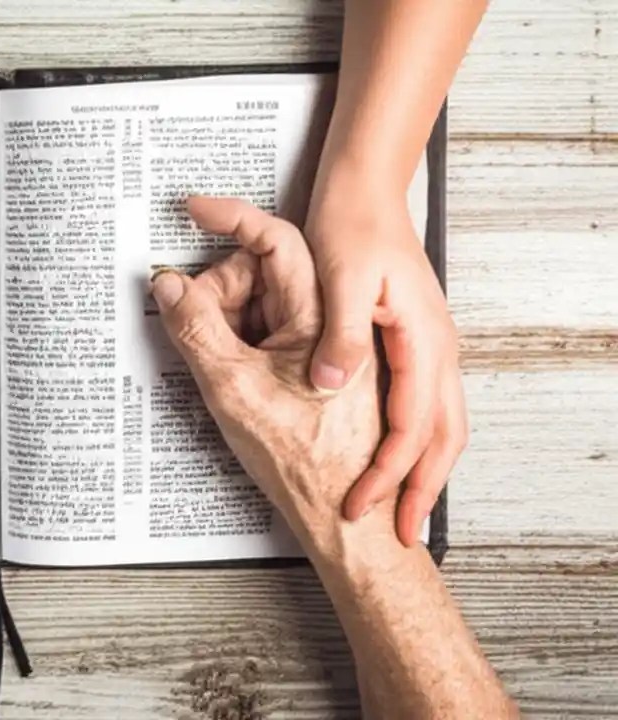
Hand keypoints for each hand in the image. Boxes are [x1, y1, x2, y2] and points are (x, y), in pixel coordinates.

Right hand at [150, 197, 381, 547]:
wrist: (344, 522)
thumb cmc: (307, 464)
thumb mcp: (234, 389)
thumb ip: (196, 329)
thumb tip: (169, 287)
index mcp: (324, 318)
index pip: (273, 244)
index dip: (230, 218)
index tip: (192, 207)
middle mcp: (331, 326)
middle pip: (262, 279)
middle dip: (219, 296)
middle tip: (192, 324)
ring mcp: (325, 350)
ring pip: (262, 311)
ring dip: (227, 328)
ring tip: (216, 367)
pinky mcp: (317, 374)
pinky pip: (269, 340)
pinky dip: (241, 350)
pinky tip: (233, 382)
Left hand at [306, 191, 466, 543]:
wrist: (366, 192)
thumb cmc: (354, 229)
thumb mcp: (344, 280)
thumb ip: (340, 335)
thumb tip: (331, 385)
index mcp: (423, 340)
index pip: (412, 427)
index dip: (389, 474)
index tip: (362, 506)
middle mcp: (436, 350)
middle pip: (442, 439)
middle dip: (420, 491)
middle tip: (399, 534)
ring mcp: (430, 349)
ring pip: (442, 426)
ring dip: (423, 473)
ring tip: (404, 512)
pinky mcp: (414, 346)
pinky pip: (427, 408)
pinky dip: (418, 444)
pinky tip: (397, 460)